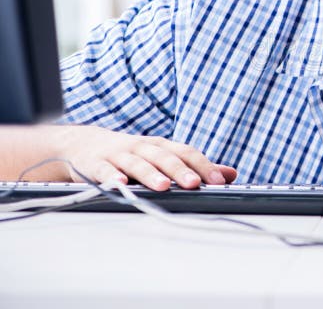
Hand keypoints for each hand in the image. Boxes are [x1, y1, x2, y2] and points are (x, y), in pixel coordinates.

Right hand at [57, 126, 236, 190]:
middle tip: (195, 183)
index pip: (186, 153)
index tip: (220, 181)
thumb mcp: (163, 156)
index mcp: (161, 146)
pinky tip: (119, 184)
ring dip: (151, 174)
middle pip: (164, 157)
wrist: (84, 144)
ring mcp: (119, 155)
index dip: (203, 166)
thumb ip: (195, 166)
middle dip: (181, 170)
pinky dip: (111, 177)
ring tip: (163, 186)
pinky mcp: (96, 164)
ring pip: (137, 163)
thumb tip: (230, 174)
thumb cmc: (131, 154)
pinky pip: (104, 171)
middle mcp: (142, 147)